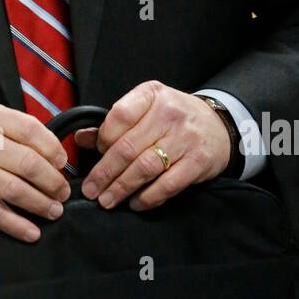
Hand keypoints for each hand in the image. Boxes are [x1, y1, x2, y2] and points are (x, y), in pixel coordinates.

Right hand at [0, 101, 71, 241]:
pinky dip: (16, 225)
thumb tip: (52, 149)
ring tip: (54, 209)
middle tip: (63, 191)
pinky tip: (32, 231)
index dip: (53, 149)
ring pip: (14, 189)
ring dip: (40, 203)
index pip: (31, 130)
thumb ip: (14, 126)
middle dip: (52, 181)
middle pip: (27, 163)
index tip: (62, 162)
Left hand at [72, 80, 232, 211]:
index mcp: (151, 95)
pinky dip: (149, 197)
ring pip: (145, 167)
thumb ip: (113, 124)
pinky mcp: (198, 161)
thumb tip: (80, 139)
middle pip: (128, 147)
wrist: (219, 126)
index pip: (119, 116)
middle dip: (105, 173)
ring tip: (107, 200)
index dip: (103, 139)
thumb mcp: (145, 110)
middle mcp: (169, 113)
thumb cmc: (173, 119)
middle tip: (91, 190)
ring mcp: (185, 137)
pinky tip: (136, 203)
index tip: (95, 155)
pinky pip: (168, 184)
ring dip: (122, 188)